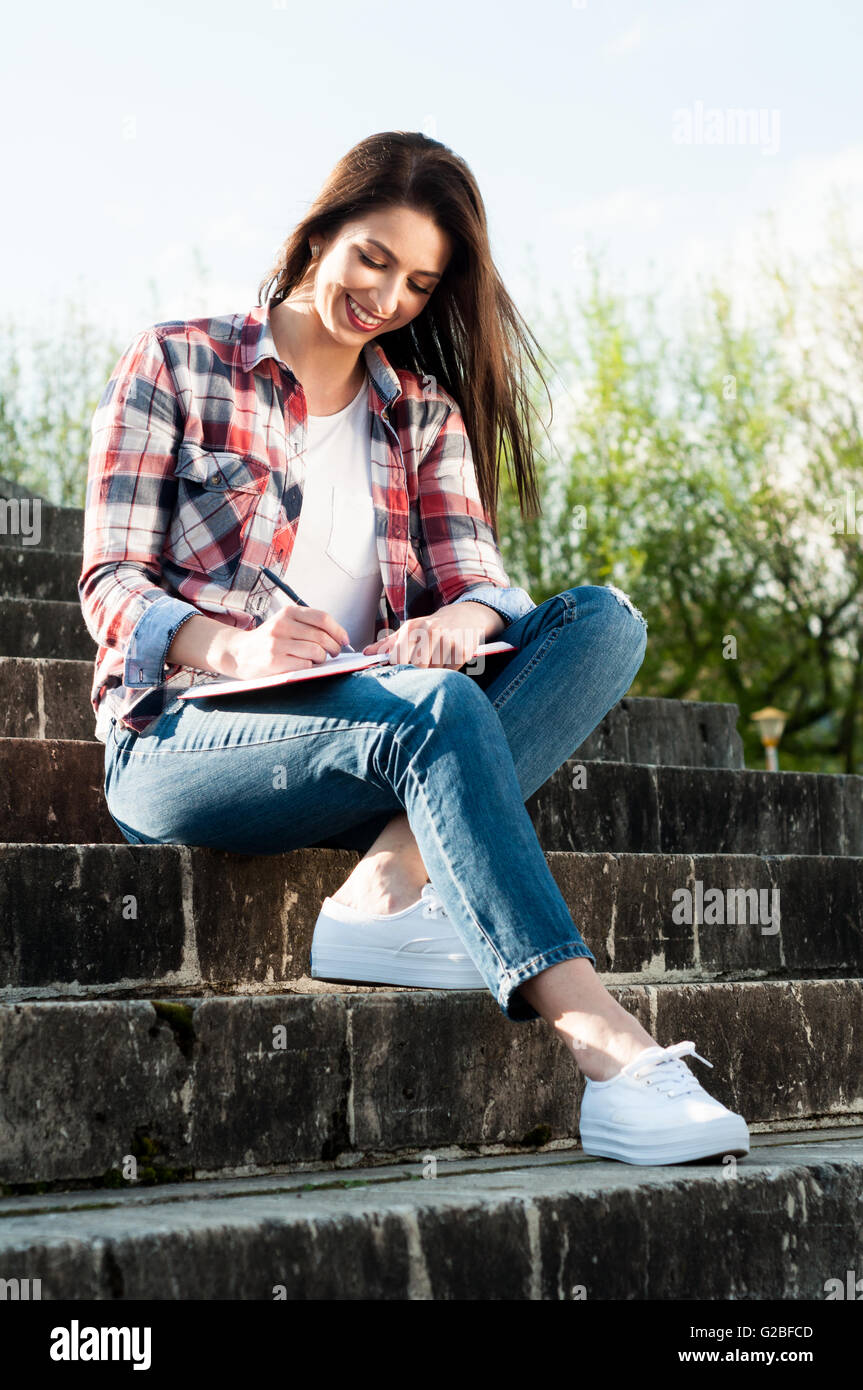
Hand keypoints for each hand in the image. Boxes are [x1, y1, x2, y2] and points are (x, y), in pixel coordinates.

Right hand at [227, 605, 350, 679]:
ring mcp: (277, 643)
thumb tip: (339, 638)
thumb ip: (308, 625)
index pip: (323, 618)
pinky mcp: (274, 661)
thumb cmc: (268, 640)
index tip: (344, 640)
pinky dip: (310, 668)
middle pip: (322, 636)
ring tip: (317, 660)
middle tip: (334, 654)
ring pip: (316, 651)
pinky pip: (305, 665)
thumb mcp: (285, 623)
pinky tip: (304, 667)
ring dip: (322, 659)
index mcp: (288, 612)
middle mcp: (282, 625)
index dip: (338, 631)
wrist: (238, 653)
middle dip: (334, 648)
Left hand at [362, 601, 503, 668]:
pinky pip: (450, 671)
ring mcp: (448, 640)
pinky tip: (448, 660)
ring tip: (436, 661)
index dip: (400, 669)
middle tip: (422, 668)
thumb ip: (387, 643)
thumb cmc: (431, 626)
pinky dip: (448, 670)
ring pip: (434, 670)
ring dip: (434, 671)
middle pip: (417, 666)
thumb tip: (366, 653)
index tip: (403, 671)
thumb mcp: (409, 630)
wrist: (463, 616)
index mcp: (412, 628)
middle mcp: (430, 631)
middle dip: (418, 671)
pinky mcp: (463, 649)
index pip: (398, 657)